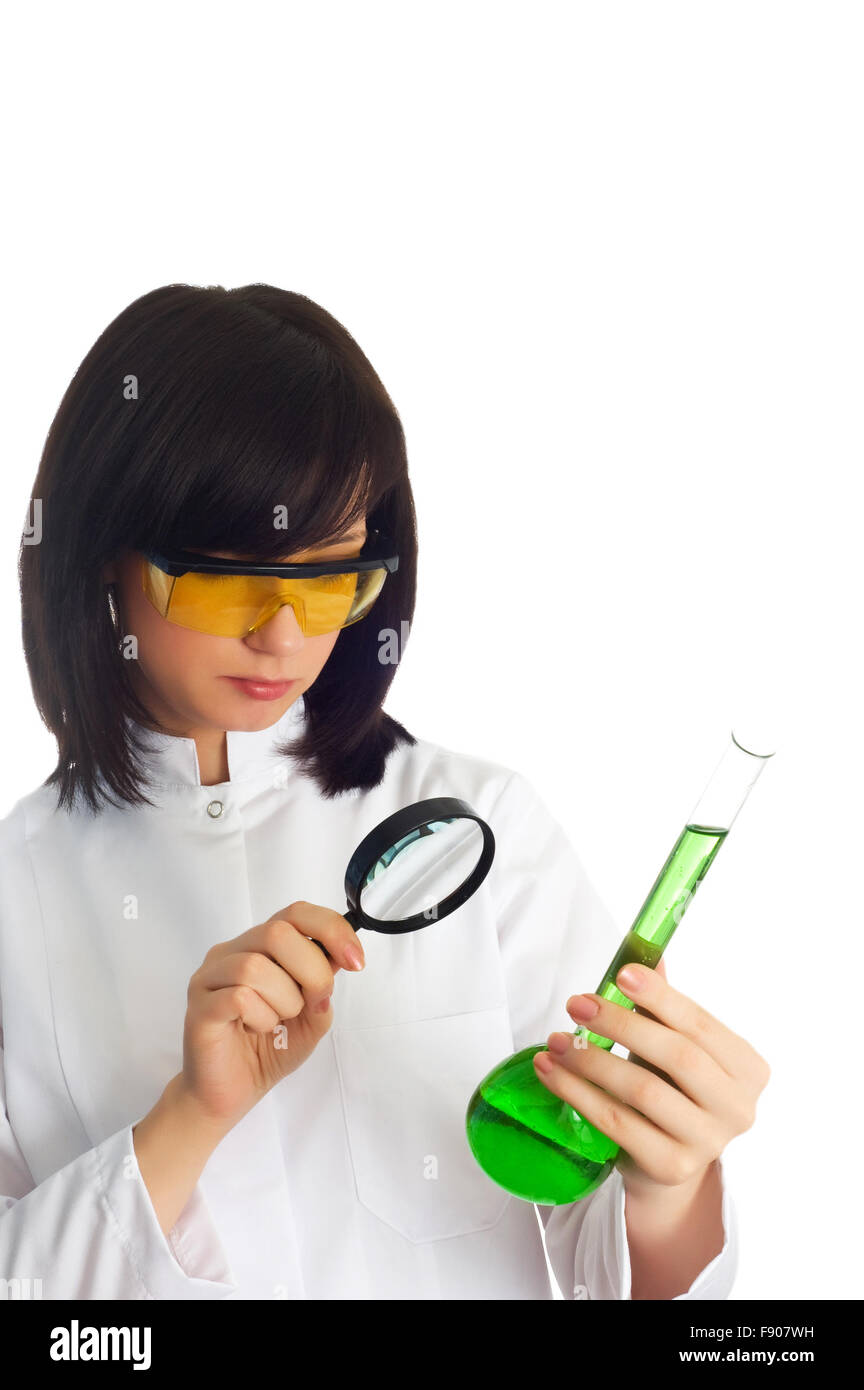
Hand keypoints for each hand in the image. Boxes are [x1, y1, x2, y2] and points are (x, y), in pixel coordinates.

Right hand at [180, 902, 365, 1129]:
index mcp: (258, 946)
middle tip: (315, 1003)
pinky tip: (257, 1029)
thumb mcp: (313, 1015)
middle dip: (312, 970)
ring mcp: (210, 977)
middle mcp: (230, 952)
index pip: (296, 913)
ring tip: (278, 1021)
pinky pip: (239, 997)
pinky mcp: (200, 1007)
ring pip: (256, 966)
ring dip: (285, 1000)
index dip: (331, 930)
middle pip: (277, 932)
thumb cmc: (268, 1050)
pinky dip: (262, 1017)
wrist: (230, 1095)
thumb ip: (324, 982)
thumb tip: (339, 956)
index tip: (355, 961)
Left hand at [533, 957, 770, 1195]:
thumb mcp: (674, 1044)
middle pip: (676, 1056)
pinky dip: (579, 1094)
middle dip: (621, 1024)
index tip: (621, 975)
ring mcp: (708, 1142)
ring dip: (591, 1060)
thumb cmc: (672, 1089)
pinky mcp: (671, 1167)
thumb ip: (662, 1004)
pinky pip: (617, 1124)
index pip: (700, 1025)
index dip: (661, 997)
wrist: (668, 1161)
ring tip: (557, 1041)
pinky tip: (553, 1074)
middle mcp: (738, 1108)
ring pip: (643, 1091)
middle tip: (578, 1005)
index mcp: (748, 1068)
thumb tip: (642, 952)